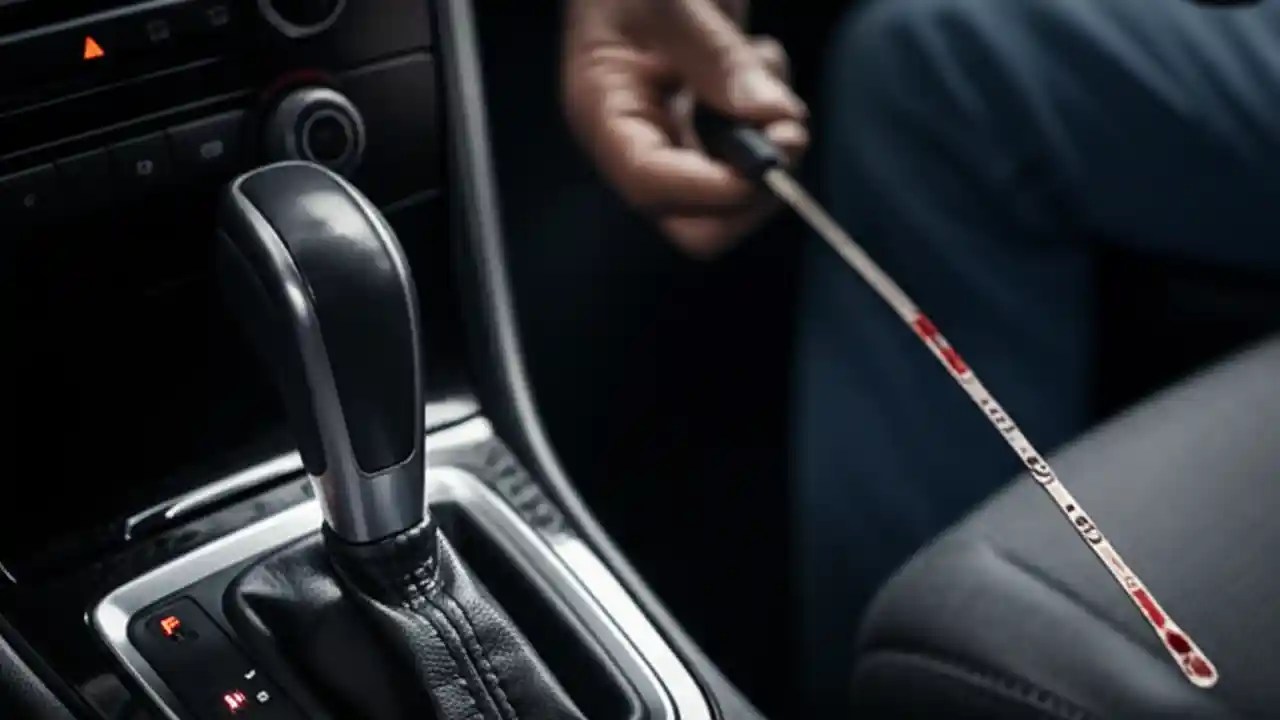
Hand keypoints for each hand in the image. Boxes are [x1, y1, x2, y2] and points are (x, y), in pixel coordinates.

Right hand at [562, 0, 808, 256]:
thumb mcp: (672, 2)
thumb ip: (718, 59)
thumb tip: (772, 119)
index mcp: (604, 112)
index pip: (651, 185)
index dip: (713, 190)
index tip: (770, 163)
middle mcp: (637, 139)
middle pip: (696, 222)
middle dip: (752, 188)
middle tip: (787, 133)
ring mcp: (673, 135)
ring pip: (734, 194)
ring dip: (771, 145)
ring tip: (766, 67)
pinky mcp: (705, 122)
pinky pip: (753, 153)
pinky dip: (774, 116)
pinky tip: (758, 57)